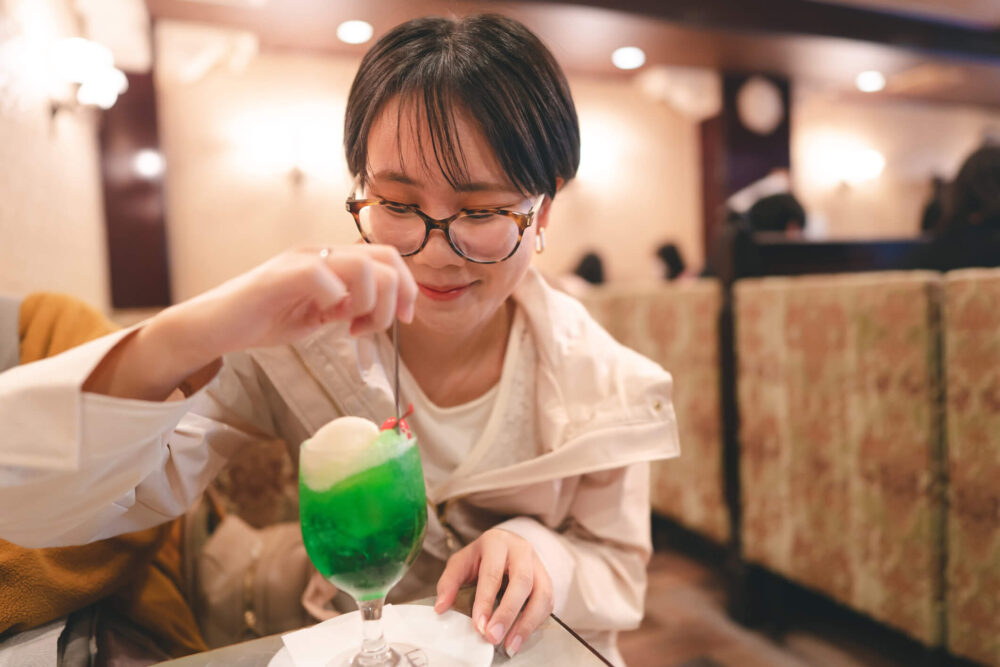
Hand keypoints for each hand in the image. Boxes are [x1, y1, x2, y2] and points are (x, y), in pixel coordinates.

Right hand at [84, 245, 416, 400]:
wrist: (215, 327)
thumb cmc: (263, 319)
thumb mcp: (320, 314)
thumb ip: (350, 307)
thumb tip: (384, 311)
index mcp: (332, 259)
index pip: (388, 257)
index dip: (408, 287)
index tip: (406, 319)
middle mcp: (319, 252)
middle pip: (385, 257)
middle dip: (395, 299)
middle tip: (373, 327)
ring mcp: (300, 261)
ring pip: (362, 266)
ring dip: (369, 303)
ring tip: (351, 325)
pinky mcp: (280, 276)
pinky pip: (323, 276)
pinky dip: (336, 301)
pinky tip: (327, 319)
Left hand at [434, 528, 553, 656]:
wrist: (506, 545)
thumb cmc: (482, 557)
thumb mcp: (461, 562)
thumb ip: (449, 582)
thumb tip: (440, 608)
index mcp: (497, 542)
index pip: (493, 573)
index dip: (486, 601)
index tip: (479, 626)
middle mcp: (522, 550)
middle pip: (522, 582)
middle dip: (508, 613)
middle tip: (493, 637)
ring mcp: (538, 565)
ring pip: (542, 594)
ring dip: (526, 623)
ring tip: (510, 645)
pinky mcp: (547, 580)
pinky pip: (548, 603)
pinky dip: (535, 624)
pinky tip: (520, 638)